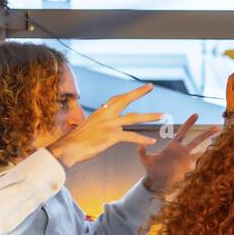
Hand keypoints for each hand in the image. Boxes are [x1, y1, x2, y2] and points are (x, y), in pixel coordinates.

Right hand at [47, 84, 163, 168]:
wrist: (70, 147)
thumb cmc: (78, 140)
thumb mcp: (89, 126)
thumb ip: (100, 122)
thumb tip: (105, 122)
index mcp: (101, 112)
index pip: (117, 99)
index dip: (129, 93)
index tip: (139, 88)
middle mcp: (106, 115)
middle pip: (125, 100)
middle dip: (139, 92)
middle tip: (150, 86)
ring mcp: (109, 125)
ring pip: (134, 118)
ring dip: (150, 116)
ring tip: (163, 115)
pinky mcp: (111, 136)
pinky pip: (131, 137)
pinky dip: (143, 139)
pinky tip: (153, 140)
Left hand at [139, 113, 217, 194]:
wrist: (156, 182)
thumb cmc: (151, 169)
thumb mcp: (145, 159)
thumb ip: (143, 151)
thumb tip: (140, 144)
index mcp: (174, 146)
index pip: (183, 132)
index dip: (189, 123)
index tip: (196, 114)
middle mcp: (183, 152)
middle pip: (197, 140)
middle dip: (207, 133)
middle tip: (217, 126)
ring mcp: (187, 161)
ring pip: (201, 152)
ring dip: (211, 149)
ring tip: (222, 146)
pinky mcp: (189, 170)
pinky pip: (199, 165)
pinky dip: (208, 163)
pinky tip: (217, 160)